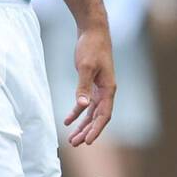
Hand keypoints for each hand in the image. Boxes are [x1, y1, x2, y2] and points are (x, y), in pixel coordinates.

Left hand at [63, 26, 115, 146]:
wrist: (93, 31)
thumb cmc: (91, 47)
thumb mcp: (85, 67)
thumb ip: (83, 87)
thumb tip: (83, 107)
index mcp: (109, 88)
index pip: (104, 115)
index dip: (96, 129)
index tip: (88, 142)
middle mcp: (107, 91)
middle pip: (98, 117)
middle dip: (88, 132)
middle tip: (76, 144)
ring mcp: (100, 88)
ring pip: (92, 113)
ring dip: (83, 126)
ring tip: (73, 139)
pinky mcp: (92, 84)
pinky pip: (85, 103)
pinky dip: (77, 112)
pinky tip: (68, 121)